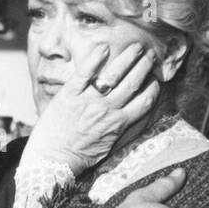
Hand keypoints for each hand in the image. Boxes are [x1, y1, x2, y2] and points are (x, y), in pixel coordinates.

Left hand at [22, 41, 158, 174]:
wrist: (52, 160)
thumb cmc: (78, 157)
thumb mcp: (106, 148)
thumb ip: (117, 131)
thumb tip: (127, 119)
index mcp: (118, 124)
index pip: (144, 102)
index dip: (153, 89)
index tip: (156, 80)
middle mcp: (107, 110)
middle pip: (133, 83)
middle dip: (145, 67)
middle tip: (151, 55)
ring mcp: (89, 100)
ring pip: (115, 74)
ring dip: (129, 58)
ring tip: (137, 47)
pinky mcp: (70, 94)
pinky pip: (86, 72)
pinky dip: (96, 59)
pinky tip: (105, 48)